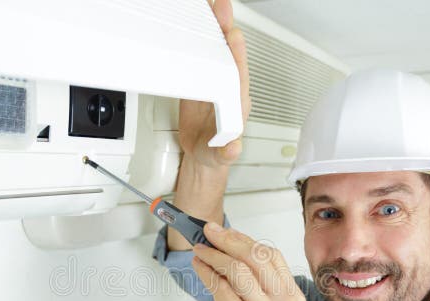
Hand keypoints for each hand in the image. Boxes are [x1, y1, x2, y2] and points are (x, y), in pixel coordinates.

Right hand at [179, 0, 251, 168]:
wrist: (202, 155)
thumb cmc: (216, 153)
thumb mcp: (221, 156)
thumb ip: (227, 153)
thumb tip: (234, 149)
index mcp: (236, 101)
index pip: (238, 73)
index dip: (236, 55)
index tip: (232, 36)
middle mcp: (227, 87)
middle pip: (228, 53)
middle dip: (225, 29)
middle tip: (220, 6)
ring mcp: (212, 82)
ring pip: (215, 50)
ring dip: (212, 28)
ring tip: (208, 6)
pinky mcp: (197, 82)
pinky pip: (199, 57)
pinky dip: (196, 40)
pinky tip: (192, 24)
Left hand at [191, 222, 305, 300]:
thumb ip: (258, 293)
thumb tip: (229, 261)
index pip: (271, 256)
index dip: (246, 239)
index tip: (227, 232)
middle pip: (255, 255)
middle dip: (228, 238)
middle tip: (209, 232)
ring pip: (237, 268)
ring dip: (213, 254)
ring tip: (200, 250)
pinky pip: (220, 287)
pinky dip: (206, 272)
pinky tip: (199, 268)